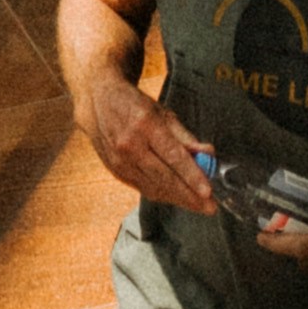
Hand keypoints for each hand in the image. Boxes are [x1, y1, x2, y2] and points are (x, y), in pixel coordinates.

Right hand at [76, 55, 218, 219]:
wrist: (97, 101)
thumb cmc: (134, 104)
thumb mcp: (162, 112)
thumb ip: (185, 136)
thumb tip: (208, 155)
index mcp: (145, 124)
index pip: (173, 156)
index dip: (192, 176)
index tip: (208, 192)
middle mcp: (130, 145)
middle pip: (164, 178)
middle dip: (190, 196)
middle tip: (210, 207)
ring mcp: (120, 161)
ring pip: (154, 188)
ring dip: (178, 199)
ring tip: (197, 204)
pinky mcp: (116, 171)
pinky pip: (143, 189)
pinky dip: (162, 194)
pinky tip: (176, 196)